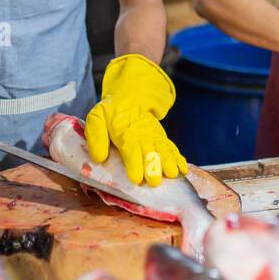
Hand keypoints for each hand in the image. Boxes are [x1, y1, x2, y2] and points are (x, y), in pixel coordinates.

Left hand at [85, 53, 186, 186]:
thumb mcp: (97, 118)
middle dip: (153, 167)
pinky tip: (183, 169)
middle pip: (149, 152)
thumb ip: (96, 137)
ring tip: (172, 174)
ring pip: (163, 151)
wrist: (131, 98)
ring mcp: (154, 138)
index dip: (134, 163)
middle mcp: (142, 136)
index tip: (136, 178)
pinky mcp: (162, 140)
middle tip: (155, 181)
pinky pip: (172, 149)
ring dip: (168, 163)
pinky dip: (178, 159)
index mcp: (124, 132)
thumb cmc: (111, 114)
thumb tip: (99, 157)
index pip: (130, 149)